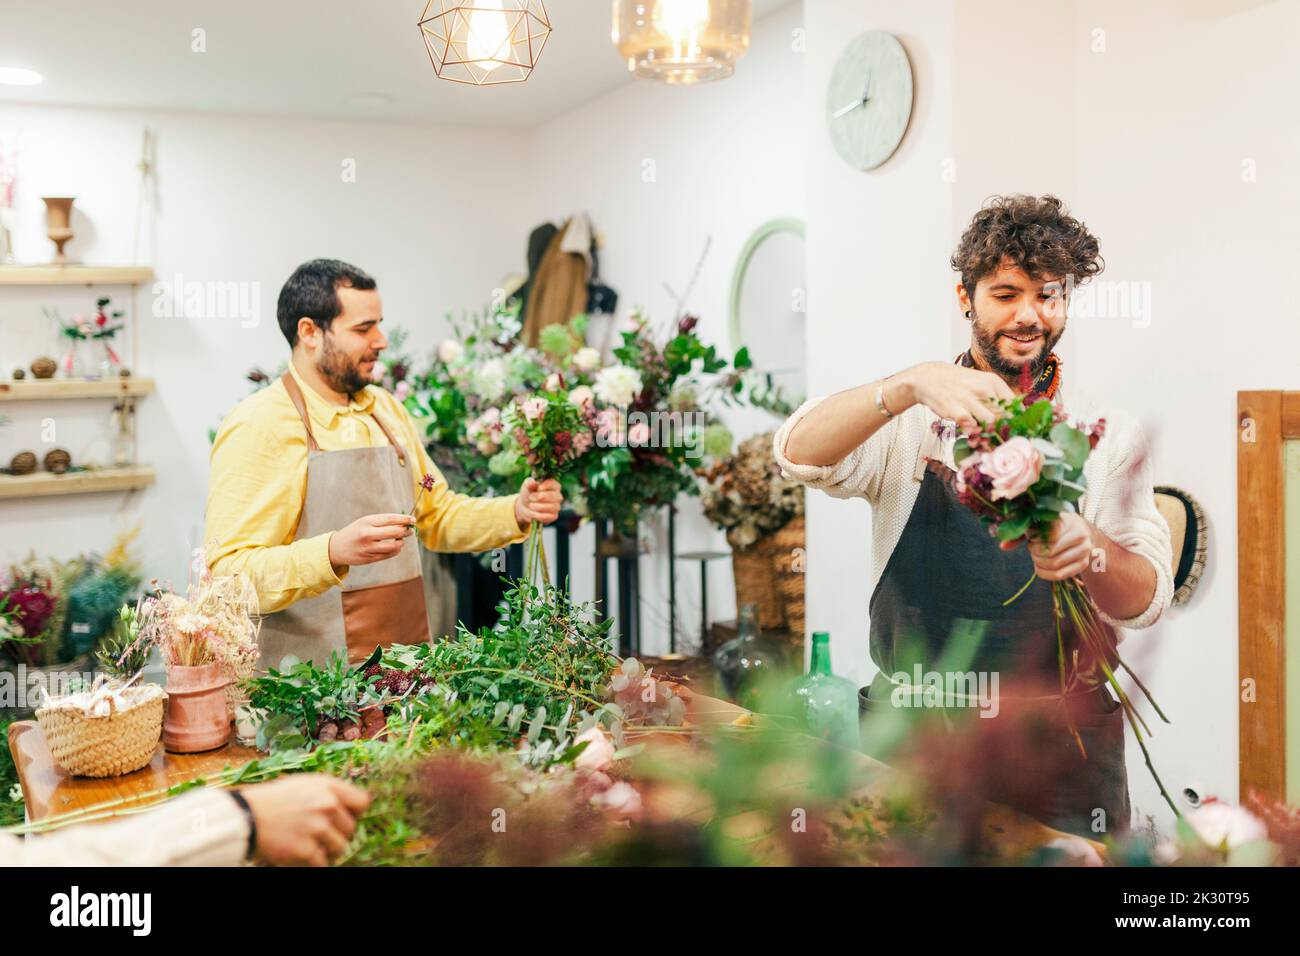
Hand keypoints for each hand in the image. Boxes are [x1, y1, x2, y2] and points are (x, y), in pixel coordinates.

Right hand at [238, 774, 370, 866]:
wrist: (247, 817)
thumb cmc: (276, 800)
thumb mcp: (306, 784)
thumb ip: (330, 793)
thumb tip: (351, 807)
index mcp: (329, 787)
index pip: (363, 802)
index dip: (354, 812)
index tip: (344, 817)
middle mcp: (327, 805)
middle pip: (351, 828)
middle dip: (338, 833)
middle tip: (319, 833)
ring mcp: (318, 828)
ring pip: (341, 847)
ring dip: (328, 849)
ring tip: (311, 842)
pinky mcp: (306, 850)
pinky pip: (324, 862)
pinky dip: (314, 861)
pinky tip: (302, 851)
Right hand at [327, 513, 413, 567]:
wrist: (336, 548)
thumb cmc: (355, 532)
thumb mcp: (365, 522)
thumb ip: (383, 522)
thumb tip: (404, 523)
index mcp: (367, 522)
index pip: (391, 519)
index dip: (404, 519)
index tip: (413, 520)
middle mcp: (368, 534)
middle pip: (395, 532)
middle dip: (406, 531)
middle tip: (410, 530)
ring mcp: (369, 548)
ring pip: (395, 546)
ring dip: (402, 543)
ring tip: (401, 540)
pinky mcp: (370, 558)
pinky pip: (390, 555)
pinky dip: (396, 550)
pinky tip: (395, 547)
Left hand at [515, 477, 561, 529]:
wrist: (526, 506)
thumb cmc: (529, 493)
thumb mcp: (527, 486)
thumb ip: (529, 482)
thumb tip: (533, 482)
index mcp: (554, 485)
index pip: (552, 484)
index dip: (544, 486)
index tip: (537, 488)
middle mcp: (558, 496)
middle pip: (551, 496)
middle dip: (537, 497)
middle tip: (530, 497)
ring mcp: (557, 507)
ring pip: (549, 507)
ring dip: (536, 506)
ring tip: (530, 505)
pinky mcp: (554, 516)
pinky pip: (546, 516)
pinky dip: (537, 515)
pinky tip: (533, 512)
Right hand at [899, 362, 1015, 429]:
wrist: (929, 378)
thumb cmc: (959, 383)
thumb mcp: (981, 382)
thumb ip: (997, 398)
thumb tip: (1017, 416)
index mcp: (994, 382)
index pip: (1016, 405)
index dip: (1019, 422)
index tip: (1017, 431)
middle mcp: (983, 389)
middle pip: (1005, 416)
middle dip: (1005, 431)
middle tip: (1002, 439)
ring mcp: (968, 399)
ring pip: (991, 422)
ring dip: (990, 433)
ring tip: (987, 437)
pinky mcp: (954, 409)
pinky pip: (970, 426)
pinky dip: (973, 432)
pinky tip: (971, 431)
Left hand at [1028, 513, 1095, 581]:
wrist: (1081, 532)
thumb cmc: (1058, 526)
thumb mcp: (1046, 521)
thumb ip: (1030, 529)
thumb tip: (1009, 543)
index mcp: (1070, 521)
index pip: (1050, 534)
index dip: (1035, 538)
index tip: (1031, 538)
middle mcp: (1081, 536)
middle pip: (1050, 551)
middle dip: (1035, 552)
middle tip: (1031, 548)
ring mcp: (1084, 551)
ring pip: (1054, 564)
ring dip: (1039, 562)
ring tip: (1036, 556)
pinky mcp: (1083, 564)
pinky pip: (1059, 575)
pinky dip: (1045, 572)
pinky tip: (1040, 566)